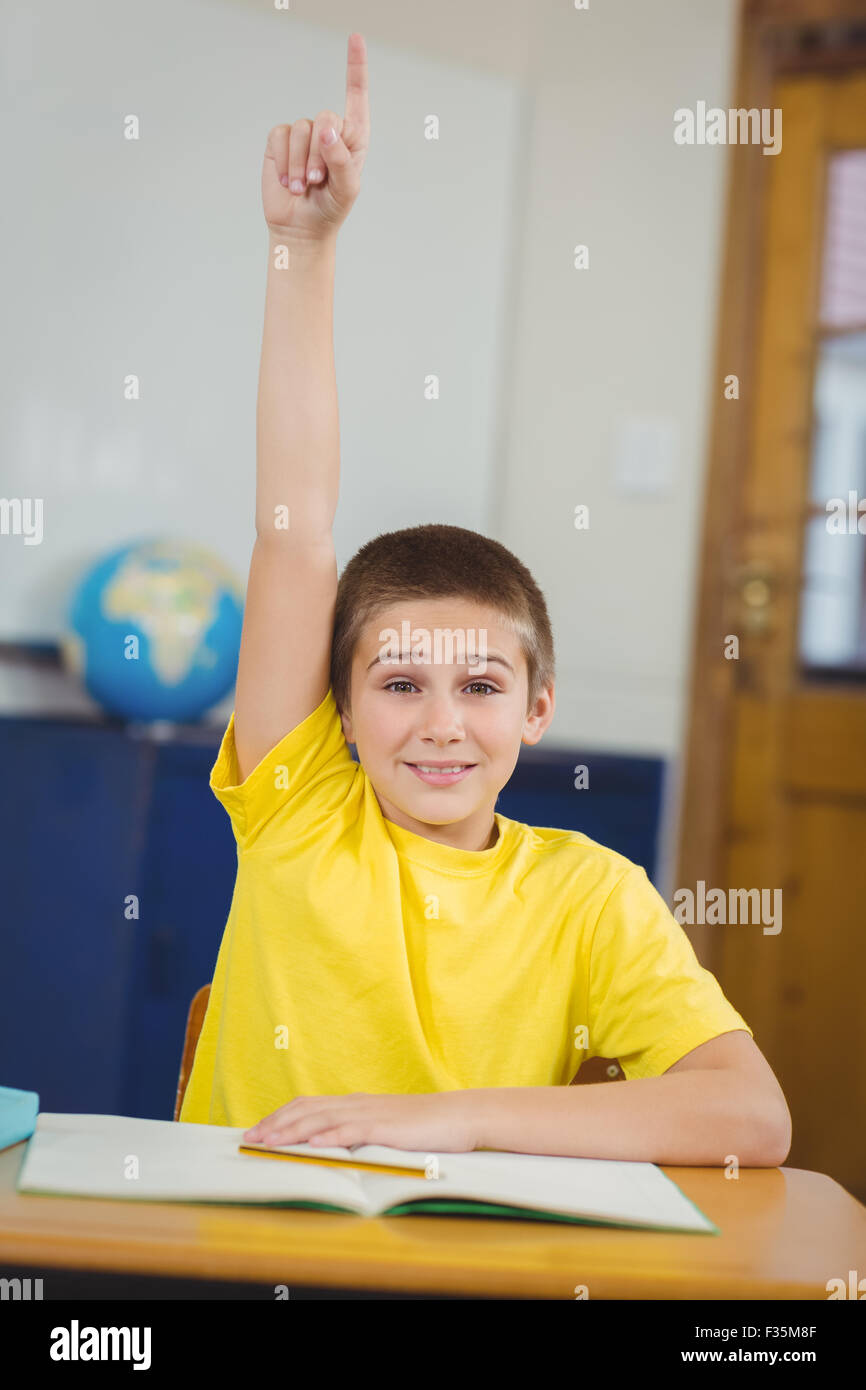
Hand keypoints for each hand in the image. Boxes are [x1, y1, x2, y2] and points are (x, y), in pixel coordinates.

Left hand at [242, 1090, 477, 1152]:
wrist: (460, 1115)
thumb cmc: (425, 1125)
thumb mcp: (384, 1127)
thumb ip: (358, 1132)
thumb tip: (331, 1146)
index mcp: (356, 1103)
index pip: (309, 1105)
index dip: (280, 1116)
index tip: (258, 1130)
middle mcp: (357, 1104)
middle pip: (308, 1109)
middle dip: (276, 1124)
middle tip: (250, 1139)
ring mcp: (371, 1113)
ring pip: (323, 1119)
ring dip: (293, 1131)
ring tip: (270, 1142)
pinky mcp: (387, 1127)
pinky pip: (354, 1131)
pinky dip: (331, 1137)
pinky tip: (314, 1144)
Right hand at [261, 31, 369, 239]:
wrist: (300, 228)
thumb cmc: (330, 209)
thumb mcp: (346, 190)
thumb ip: (341, 160)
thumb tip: (325, 130)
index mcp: (353, 137)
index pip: (356, 96)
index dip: (355, 67)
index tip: (355, 38)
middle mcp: (328, 130)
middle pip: (324, 118)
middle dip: (319, 154)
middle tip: (317, 182)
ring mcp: (303, 134)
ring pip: (300, 131)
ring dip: (299, 165)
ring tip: (302, 187)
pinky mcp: (279, 142)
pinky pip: (279, 137)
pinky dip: (283, 162)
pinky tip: (287, 181)